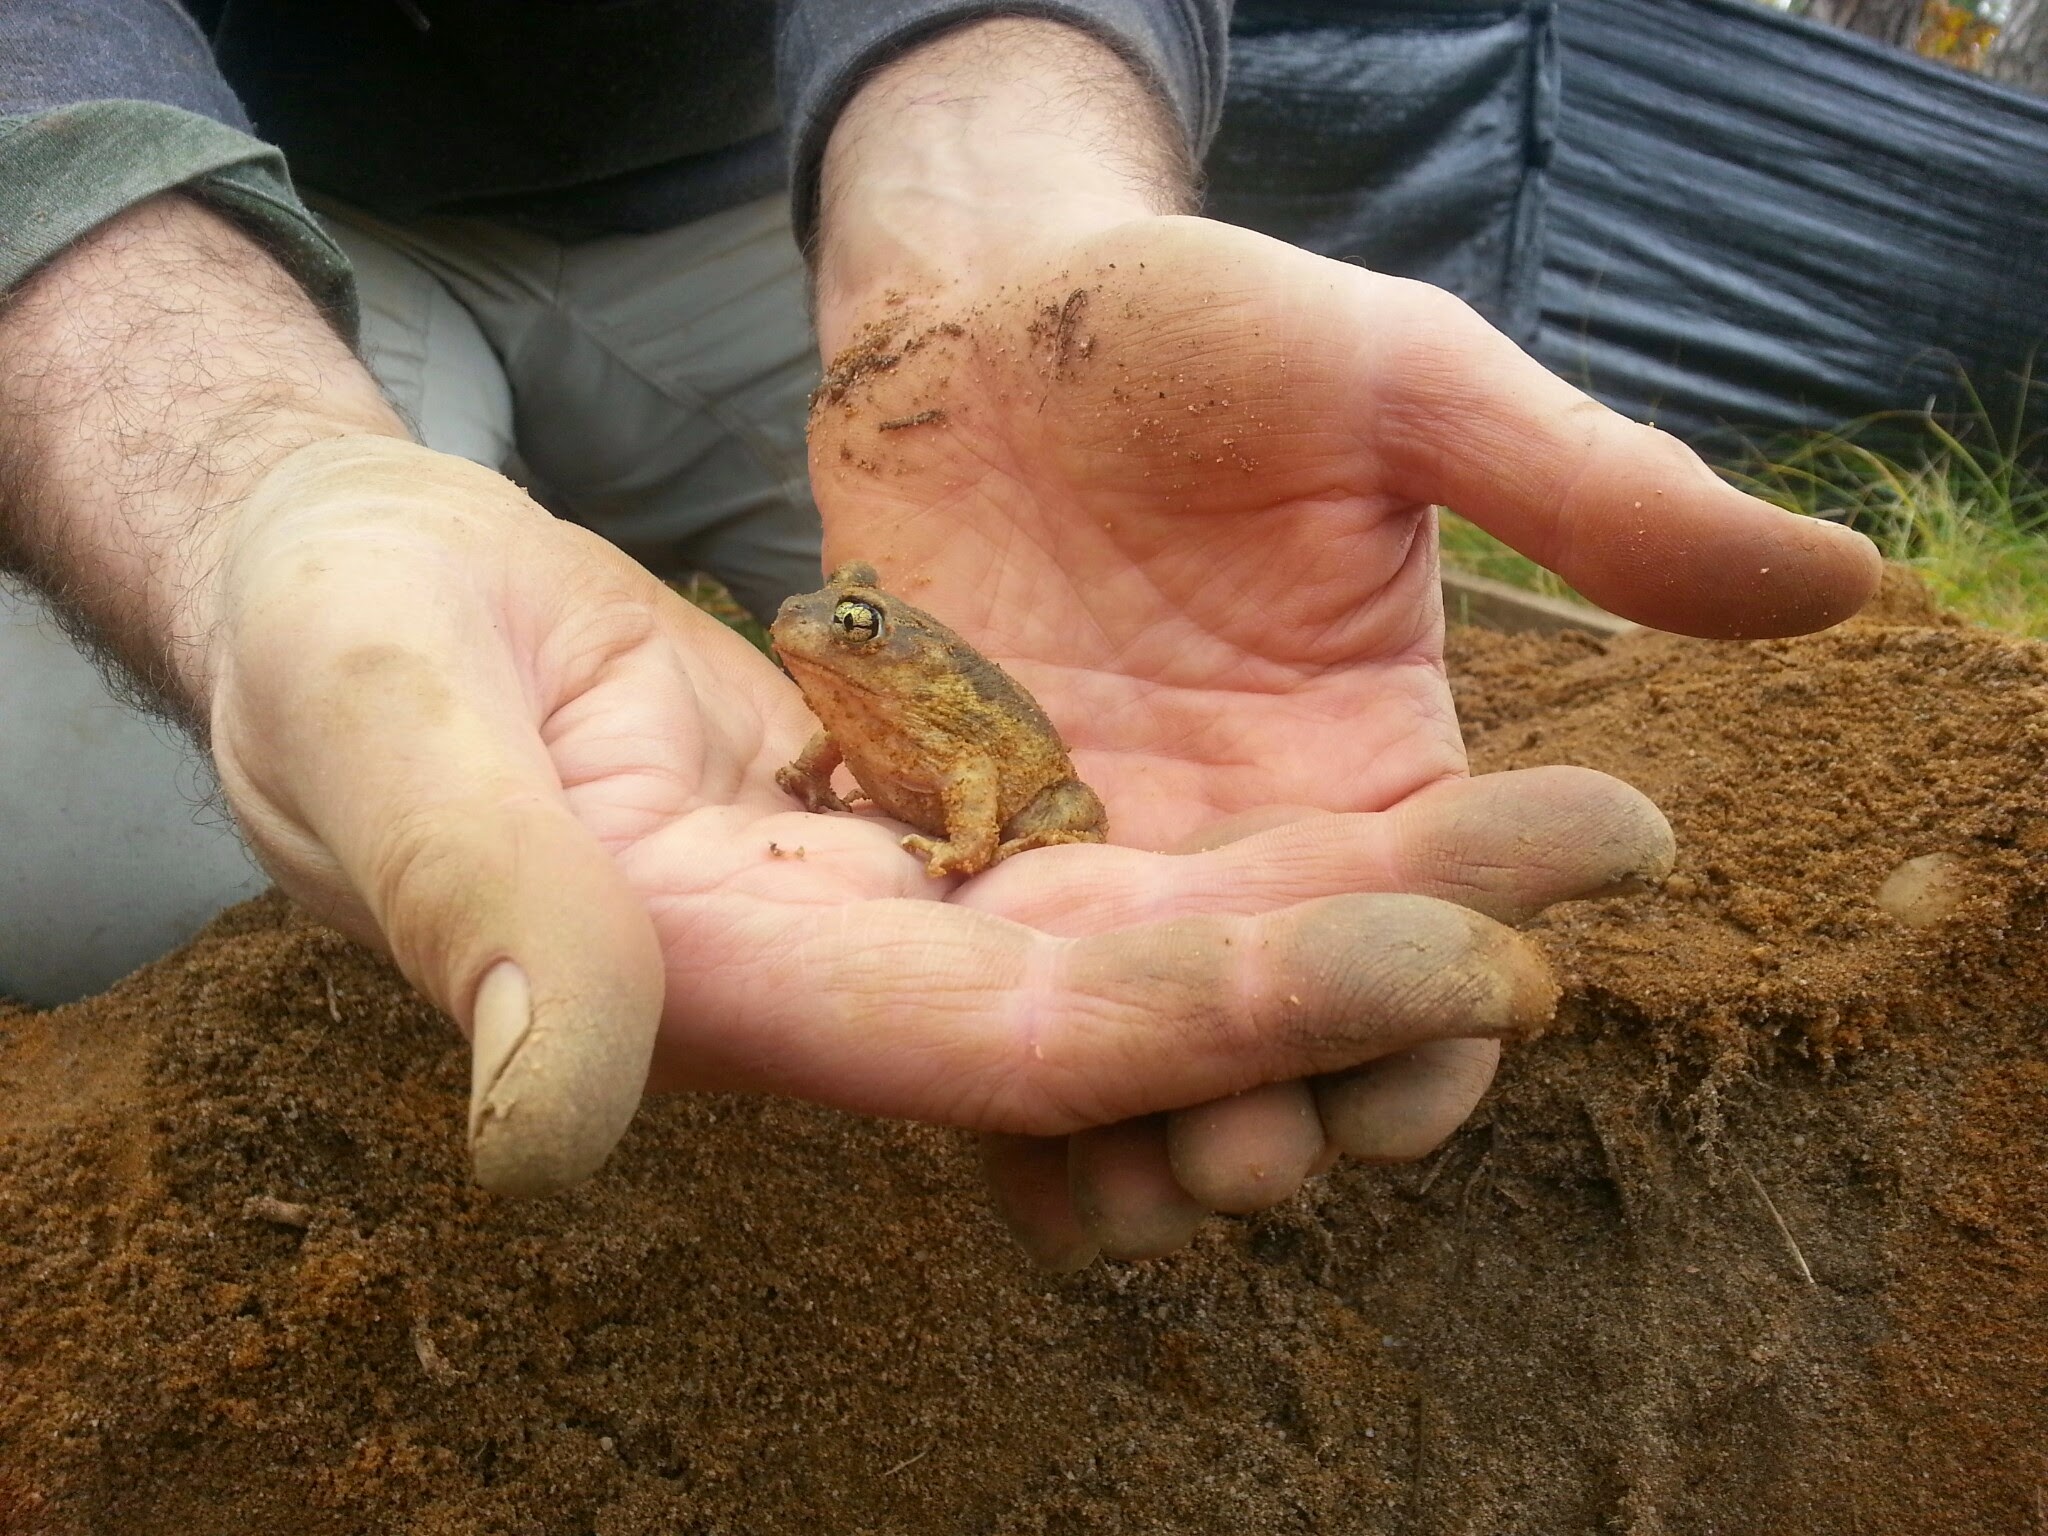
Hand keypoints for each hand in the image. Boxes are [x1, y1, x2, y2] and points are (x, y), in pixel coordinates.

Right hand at [208, 436, 1600, 1201]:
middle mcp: (845, 993)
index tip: (1464, 943)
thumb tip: (548, 1130)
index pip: (1023, 1041)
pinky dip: (1283, 853)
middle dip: (1380, 949)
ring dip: (1375, 912)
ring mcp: (897, 922)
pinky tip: (1433, 810)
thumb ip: (471, 904)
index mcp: (722, 989)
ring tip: (1577, 834)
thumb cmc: (338, 639)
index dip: (1242, 1007)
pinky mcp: (927, 842)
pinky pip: (1134, 870)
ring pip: (1175, 949)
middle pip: (1156, 1006)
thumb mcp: (375, 723)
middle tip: (1598, 854)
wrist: (358, 594)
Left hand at [808, 22, 1881, 1263]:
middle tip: (1267, 1148)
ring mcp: (1095, 866)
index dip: (1464, 993)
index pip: (1447, 931)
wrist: (973, 314)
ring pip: (1146, 1060)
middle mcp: (1245, 851)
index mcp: (1377, 769)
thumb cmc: (1195, 328)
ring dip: (1155, 1139)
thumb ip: (1587, 489)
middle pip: (1296, 1035)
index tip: (1473, 1013)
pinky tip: (1002, 1156)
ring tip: (1138, 1180)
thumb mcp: (1399, 381)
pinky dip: (1006, 1102)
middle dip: (1298, 1107)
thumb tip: (1841, 580)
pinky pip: (985, 1015)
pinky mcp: (962, 861)